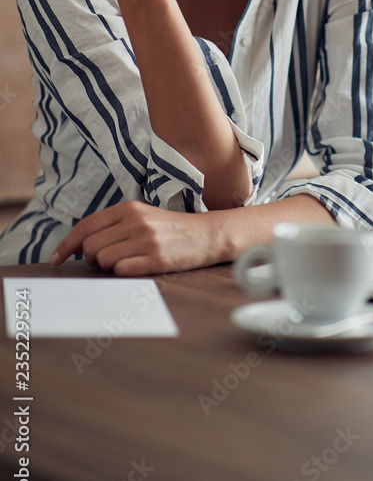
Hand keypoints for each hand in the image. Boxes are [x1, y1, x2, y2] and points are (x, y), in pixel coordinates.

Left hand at [49, 201, 225, 275]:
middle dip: (94, 258)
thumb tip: (81, 246)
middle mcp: (136, 221)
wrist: (208, 235)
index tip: (57, 258)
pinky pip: (123, 271)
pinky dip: (124, 273)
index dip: (67, 244)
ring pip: (105, 260)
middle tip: (111, 260)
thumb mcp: (142, 217)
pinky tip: (139, 267)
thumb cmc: (171, 229)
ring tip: (130, 261)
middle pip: (92, 246)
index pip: (86, 226)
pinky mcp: (157, 259)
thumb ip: (113, 226)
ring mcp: (147, 240)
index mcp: (129, 208)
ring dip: (111, 267)